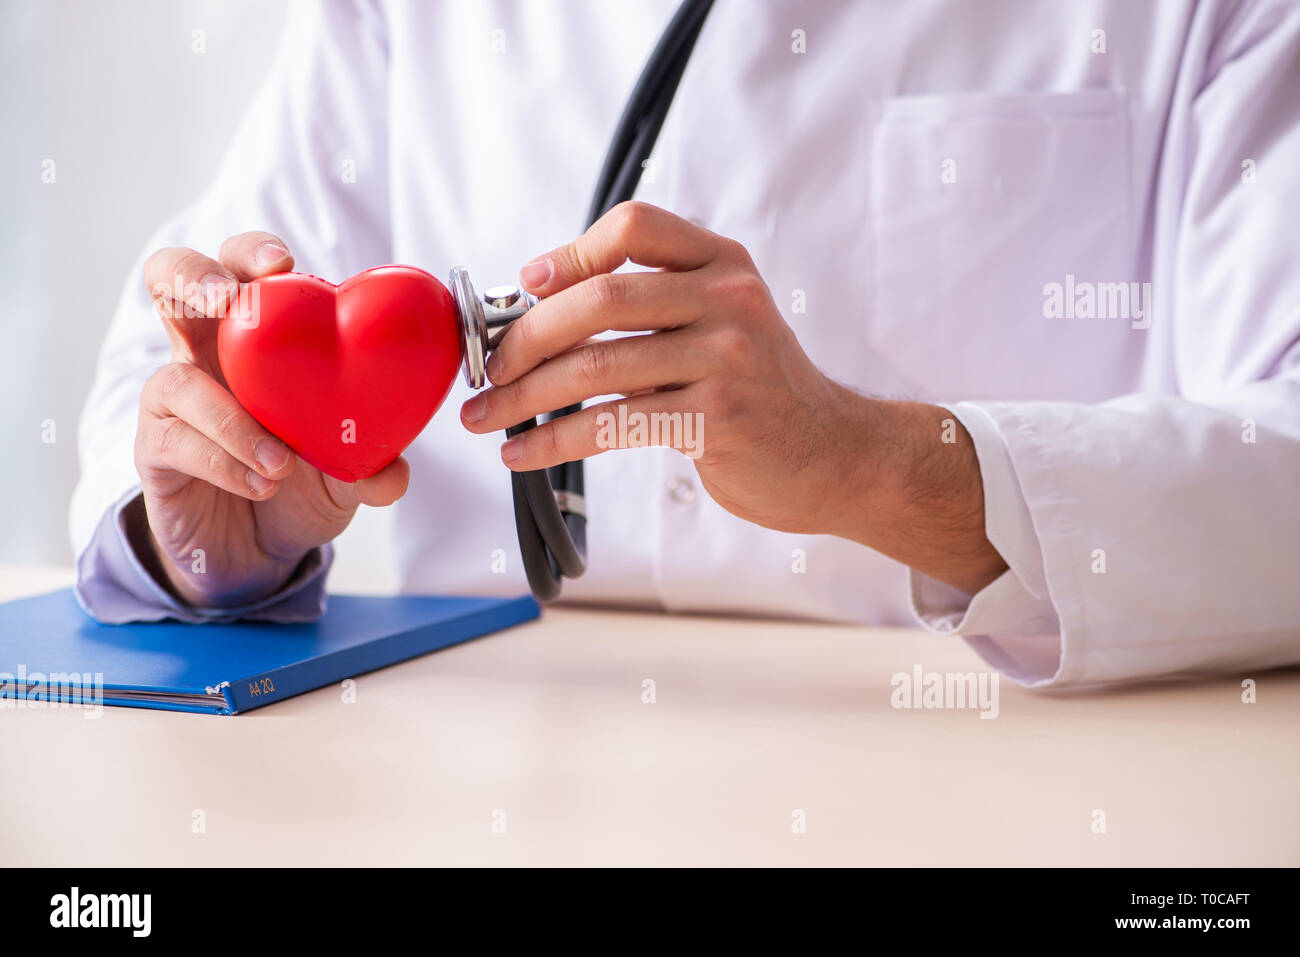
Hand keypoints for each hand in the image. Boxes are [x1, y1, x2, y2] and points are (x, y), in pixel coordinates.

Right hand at [136, 232, 408, 607]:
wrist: (254, 548)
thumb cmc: (298, 482)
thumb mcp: (347, 473)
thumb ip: (371, 464)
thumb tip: (395, 471)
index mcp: (256, 336)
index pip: (241, 269)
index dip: (253, 252)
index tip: (283, 264)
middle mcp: (205, 354)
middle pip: (170, 278)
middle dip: (196, 278)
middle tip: (228, 302)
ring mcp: (173, 400)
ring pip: (175, 381)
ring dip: (234, 422)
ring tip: (283, 463)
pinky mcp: (155, 450)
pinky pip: (178, 443)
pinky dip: (226, 463)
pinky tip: (263, 483)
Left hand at [460, 202, 1006, 593]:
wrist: (835, 454)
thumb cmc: (762, 393)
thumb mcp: (722, 326)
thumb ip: (655, 308)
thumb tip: (542, 313)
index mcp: (722, 264)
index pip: (635, 226)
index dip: (571, 251)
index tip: (526, 286)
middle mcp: (728, 299)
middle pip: (600, 298)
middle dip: (525, 337)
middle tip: (488, 370)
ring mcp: (727, 357)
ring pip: (597, 365)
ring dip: (524, 397)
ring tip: (486, 418)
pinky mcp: (718, 416)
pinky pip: (614, 423)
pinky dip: (556, 440)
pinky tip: (527, 453)